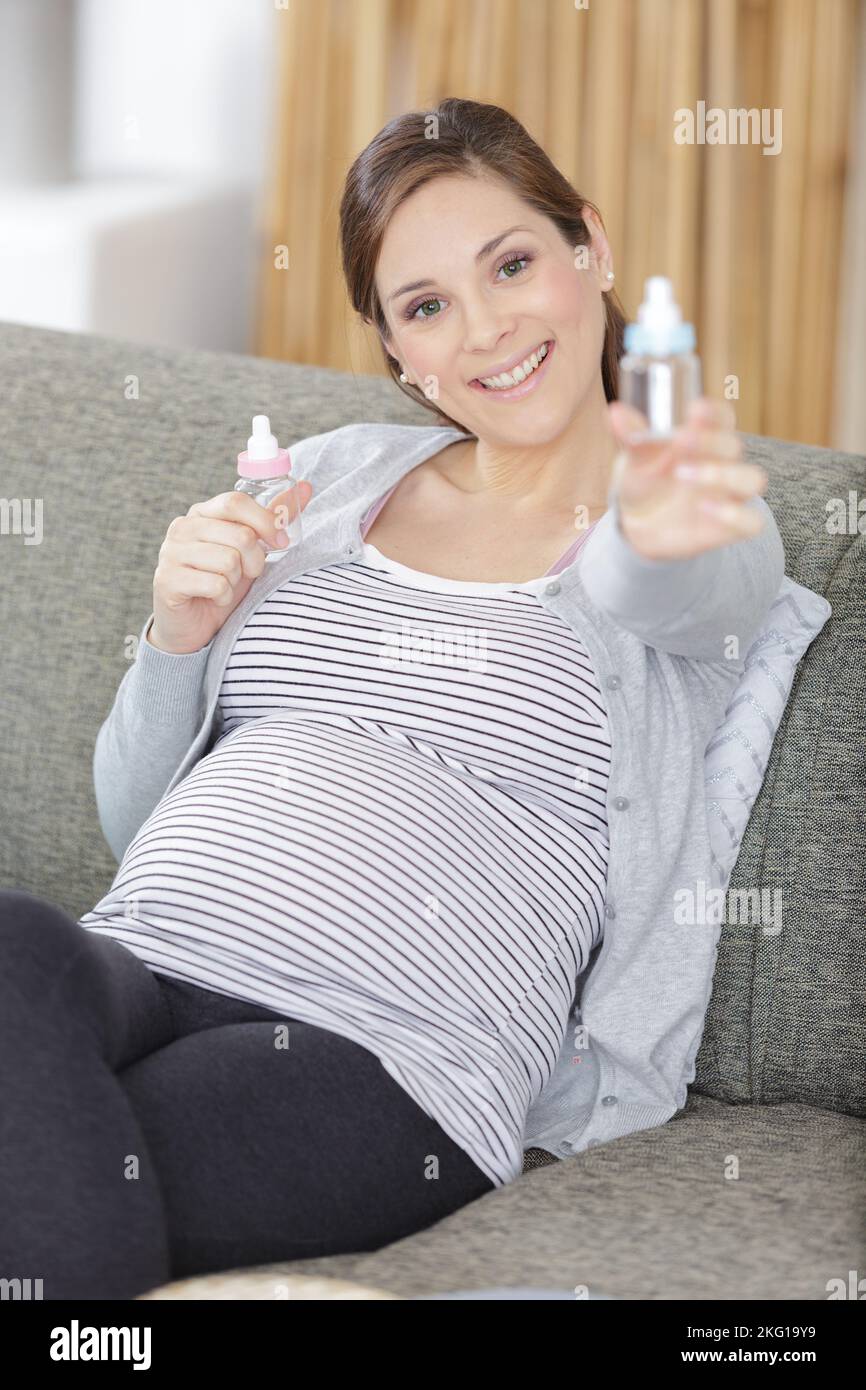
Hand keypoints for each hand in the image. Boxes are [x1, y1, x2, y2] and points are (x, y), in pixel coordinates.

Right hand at [149, 481, 312, 653]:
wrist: (193, 624)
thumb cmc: (223, 581)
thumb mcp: (251, 549)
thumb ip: (274, 519)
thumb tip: (306, 486)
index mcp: (202, 513)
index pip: (236, 502)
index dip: (265, 521)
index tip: (281, 542)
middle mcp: (183, 527)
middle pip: (240, 535)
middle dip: (255, 560)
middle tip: (248, 573)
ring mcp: (171, 552)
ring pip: (229, 561)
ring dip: (237, 581)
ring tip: (226, 585)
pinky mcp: (167, 579)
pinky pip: (216, 585)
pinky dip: (224, 597)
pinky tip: (214, 598)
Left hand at [606, 397, 767, 559]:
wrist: (638, 526)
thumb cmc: (644, 483)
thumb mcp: (635, 461)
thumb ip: (632, 437)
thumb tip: (614, 412)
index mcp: (704, 439)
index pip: (722, 418)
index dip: (714, 412)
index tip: (695, 409)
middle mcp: (723, 463)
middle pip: (733, 446)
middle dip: (709, 442)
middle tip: (681, 441)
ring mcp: (730, 495)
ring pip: (752, 480)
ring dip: (724, 475)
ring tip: (684, 475)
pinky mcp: (731, 526)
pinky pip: (751, 521)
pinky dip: (734, 515)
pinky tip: (704, 508)